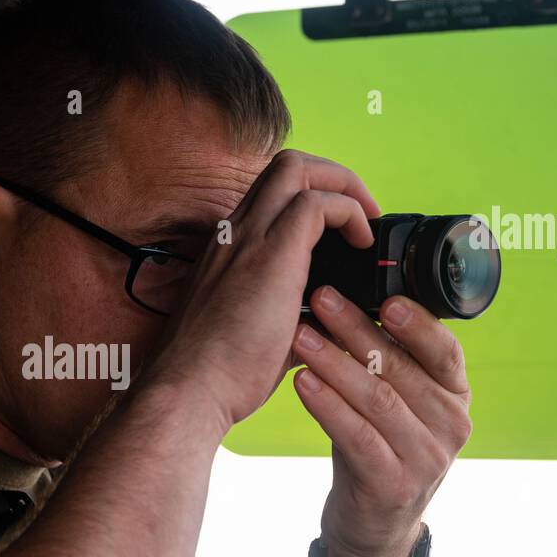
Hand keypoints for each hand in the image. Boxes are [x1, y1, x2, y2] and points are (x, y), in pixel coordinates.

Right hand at [142, 149, 380, 437]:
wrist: (190, 390)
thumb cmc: (217, 375)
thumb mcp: (260, 334)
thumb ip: (293, 319)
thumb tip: (334, 328)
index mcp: (227, 248)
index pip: (270, 194)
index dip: (309, 198)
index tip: (339, 233)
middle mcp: (233, 232)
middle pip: (284, 166)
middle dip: (332, 176)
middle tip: (360, 215)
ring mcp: (247, 238)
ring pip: (297, 169)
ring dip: (342, 186)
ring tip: (365, 223)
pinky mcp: (270, 255)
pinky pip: (318, 204)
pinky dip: (348, 213)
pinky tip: (360, 246)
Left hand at [291, 288, 472, 556]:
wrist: (373, 528)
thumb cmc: (378, 449)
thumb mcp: (395, 405)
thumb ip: (389, 363)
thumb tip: (351, 300)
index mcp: (455, 397)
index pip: (445, 350)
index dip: (416, 323)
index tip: (383, 297)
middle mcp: (450, 426)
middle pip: (401, 369)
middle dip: (357, 330)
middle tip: (321, 300)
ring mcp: (425, 459)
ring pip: (378, 399)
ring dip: (335, 363)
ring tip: (302, 336)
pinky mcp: (392, 485)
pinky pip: (357, 435)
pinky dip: (328, 406)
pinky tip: (302, 382)